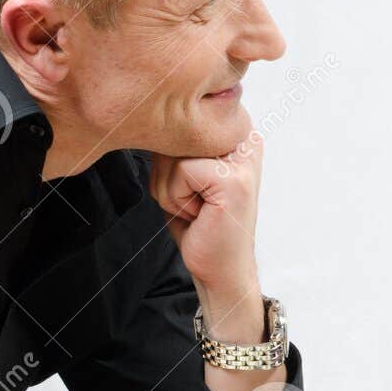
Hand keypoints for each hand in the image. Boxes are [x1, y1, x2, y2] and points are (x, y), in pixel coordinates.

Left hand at [149, 138, 264, 341]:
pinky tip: (200, 215)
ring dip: (171, 191)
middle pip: (173, 136)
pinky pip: (178, 173)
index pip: (178, 123)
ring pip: (172, 155)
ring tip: (198, 209)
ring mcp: (242, 159)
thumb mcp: (184, 173)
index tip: (194, 188)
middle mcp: (245, 138)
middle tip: (195, 203)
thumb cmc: (201, 224)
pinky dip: (176, 200)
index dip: (169, 160)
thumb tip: (147, 120)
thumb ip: (174, 143)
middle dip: (168, 176)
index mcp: (236, 132)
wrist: (221, 270)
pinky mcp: (232, 179)